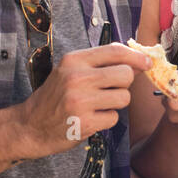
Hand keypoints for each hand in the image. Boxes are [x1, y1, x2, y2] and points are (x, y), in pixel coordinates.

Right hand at [10, 43, 149, 158]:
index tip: (147, 62)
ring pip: (123, 98)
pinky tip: (90, 119)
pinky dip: (106, 120)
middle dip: (124, 84)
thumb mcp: (70, 71)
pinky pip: (114, 118)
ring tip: (97, 105)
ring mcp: (80, 101)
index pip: (115, 51)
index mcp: (74, 60)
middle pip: (125, 75)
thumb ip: (100, 63)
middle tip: (110, 90)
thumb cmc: (55, 96)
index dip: (136, 57)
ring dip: (115, 104)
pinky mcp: (84, 123)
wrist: (30, 126)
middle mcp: (77, 78)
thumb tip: (138, 60)